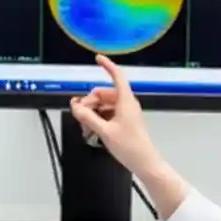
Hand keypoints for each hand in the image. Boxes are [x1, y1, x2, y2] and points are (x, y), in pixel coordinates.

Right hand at [68, 55, 160, 177]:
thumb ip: (88, 117)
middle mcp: (127, 104)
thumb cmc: (131, 147)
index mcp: (125, 101)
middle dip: (90, 101)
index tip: (98, 58)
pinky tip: (92, 128)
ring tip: (86, 125)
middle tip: (80, 114)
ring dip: (93, 111)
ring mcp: (127, 112)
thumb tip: (76, 107)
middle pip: (104, 93)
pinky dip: (99, 117)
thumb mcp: (104, 131)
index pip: (117, 76)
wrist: (145, 162)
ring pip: (105, 104)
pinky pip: (108, 112)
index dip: (107, 65)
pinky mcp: (125, 121)